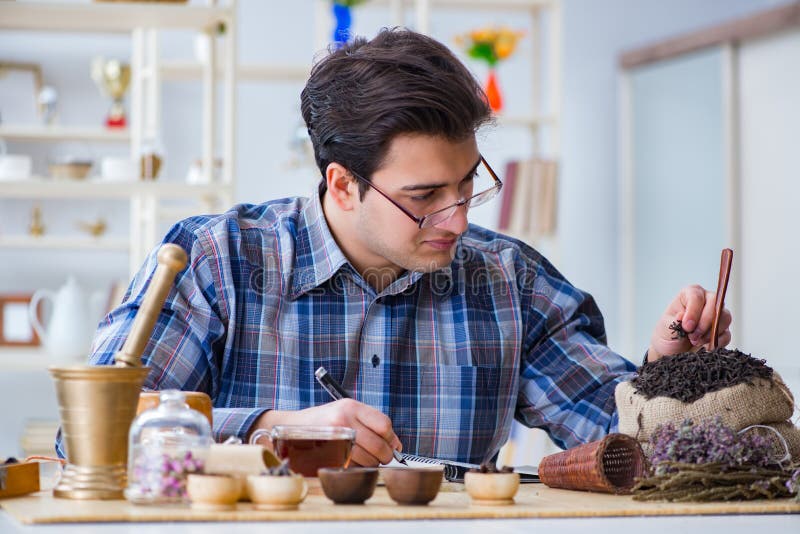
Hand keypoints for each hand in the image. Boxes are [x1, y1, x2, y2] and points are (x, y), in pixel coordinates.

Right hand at [248, 399, 401, 466]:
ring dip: (371, 463)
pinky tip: (352, 461)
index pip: (384, 424)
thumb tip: (396, 443)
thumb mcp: (346, 411)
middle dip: (385, 455)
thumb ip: (371, 423)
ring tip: (364, 457)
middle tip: (382, 457)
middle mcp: (343, 420)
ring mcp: (336, 437)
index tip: (392, 444)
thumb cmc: (324, 420)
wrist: (292, 427)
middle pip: (379, 445)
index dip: (391, 438)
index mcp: (351, 406)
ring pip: (368, 459)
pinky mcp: (329, 454)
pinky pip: (354, 466)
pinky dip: (358, 467)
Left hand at [647, 284, 732, 361]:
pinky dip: (716, 342)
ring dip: (710, 333)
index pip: (697, 297)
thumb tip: (681, 316)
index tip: (686, 326)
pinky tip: (704, 347)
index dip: (693, 312)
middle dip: (704, 324)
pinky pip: (726, 334)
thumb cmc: (668, 334)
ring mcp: (717, 315)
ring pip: (724, 318)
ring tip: (695, 342)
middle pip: (715, 305)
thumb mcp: (666, 327)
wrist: (672, 351)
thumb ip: (674, 321)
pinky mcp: (723, 330)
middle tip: (692, 337)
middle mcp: (706, 301)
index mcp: (690, 294)